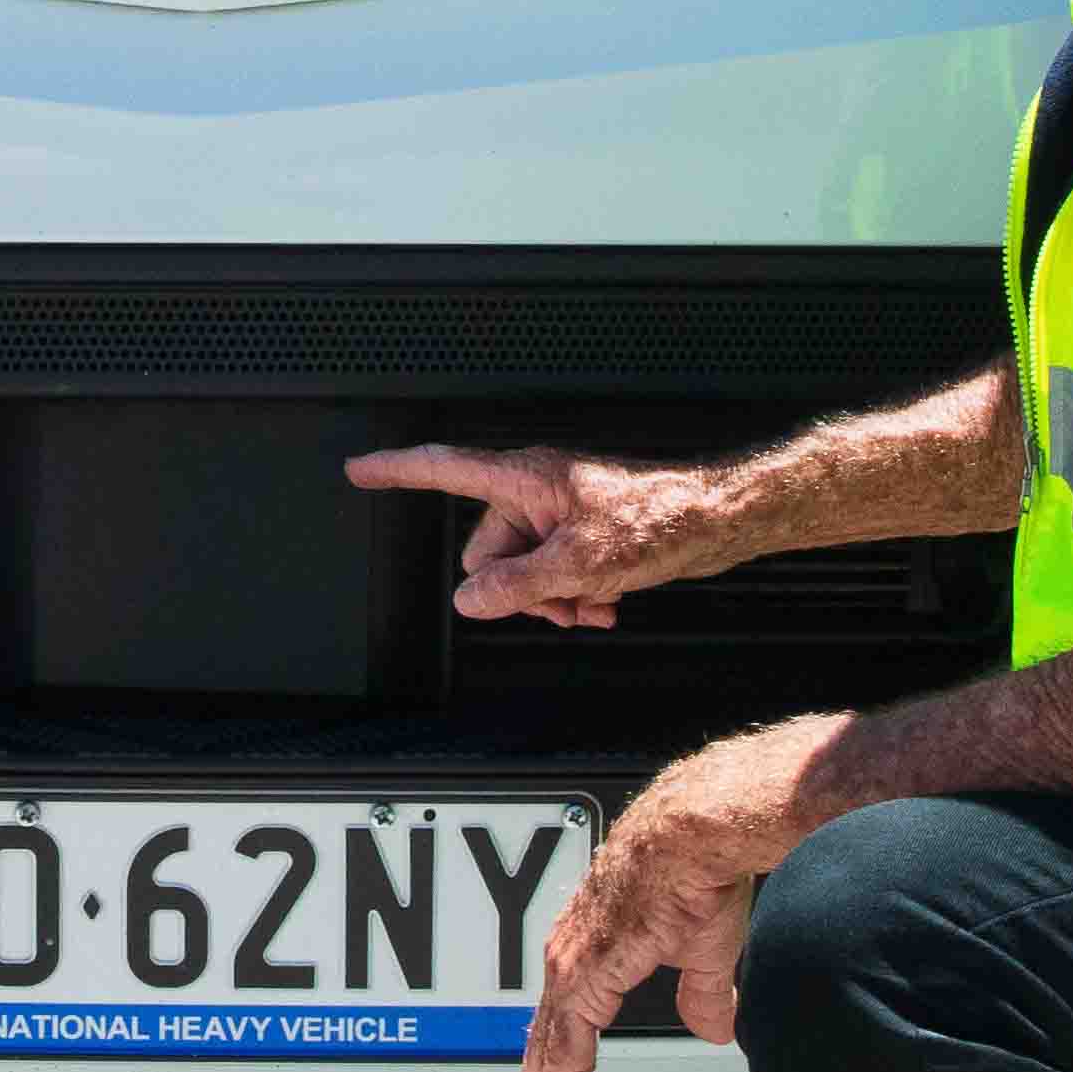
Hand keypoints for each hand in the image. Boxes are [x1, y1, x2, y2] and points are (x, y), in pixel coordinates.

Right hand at [351, 438, 717, 630]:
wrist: (714, 520)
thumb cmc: (657, 520)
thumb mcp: (576, 565)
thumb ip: (513, 585)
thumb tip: (470, 598)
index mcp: (523, 479)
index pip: (443, 468)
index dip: (395, 470)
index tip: (358, 469)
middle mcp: (535, 491)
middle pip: (486, 549)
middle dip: (517, 586)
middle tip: (561, 597)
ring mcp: (558, 513)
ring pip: (522, 569)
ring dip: (552, 597)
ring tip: (592, 602)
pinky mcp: (582, 532)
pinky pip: (553, 571)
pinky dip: (573, 592)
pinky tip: (604, 603)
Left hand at [513, 712, 845, 1071]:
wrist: (701, 831)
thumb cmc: (702, 872)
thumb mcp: (706, 950)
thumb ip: (703, 995)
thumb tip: (713, 1031)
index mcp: (584, 956)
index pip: (563, 1042)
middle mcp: (564, 965)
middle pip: (545, 1065)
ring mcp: (566, 972)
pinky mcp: (582, 980)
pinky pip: (568, 1064)